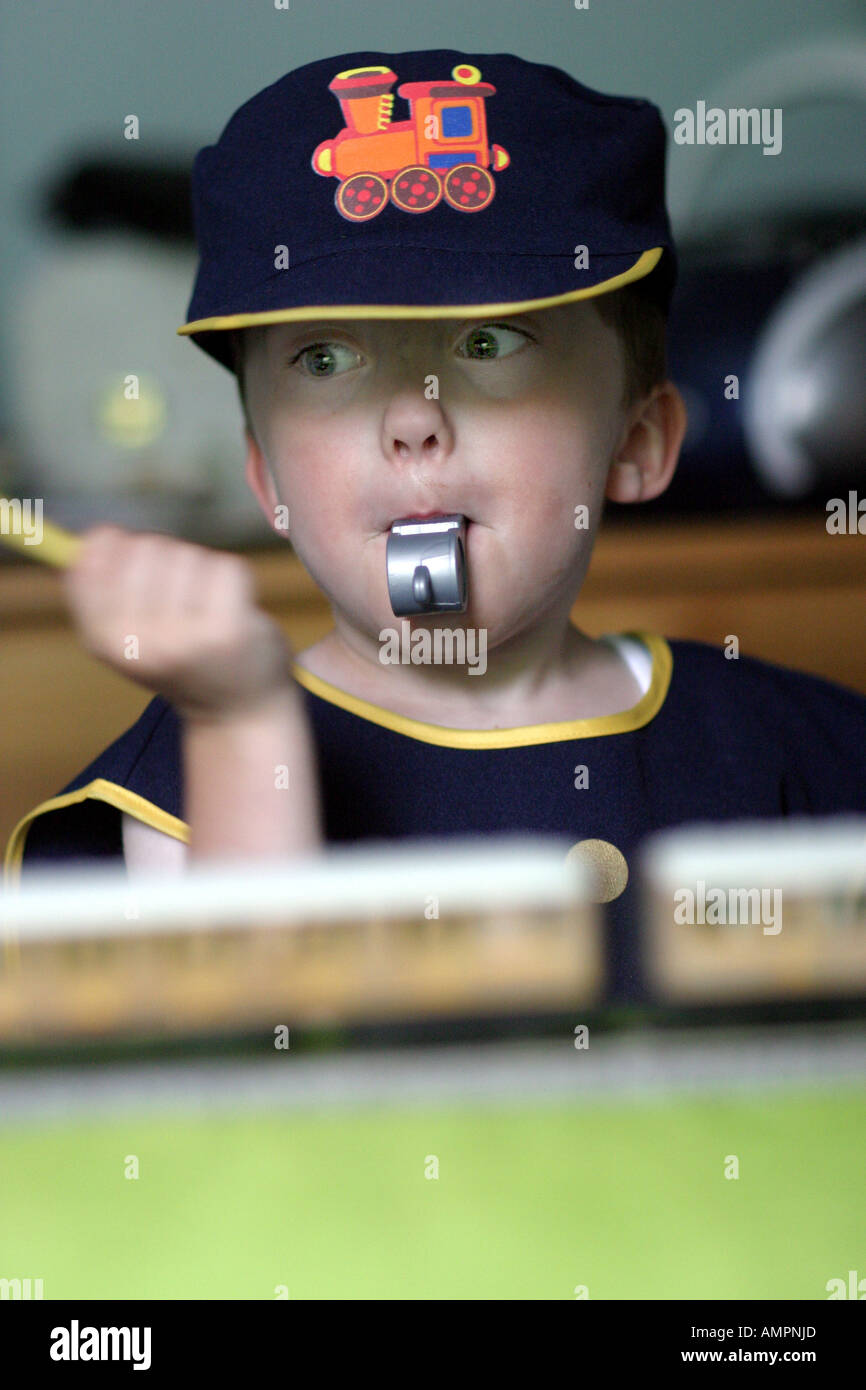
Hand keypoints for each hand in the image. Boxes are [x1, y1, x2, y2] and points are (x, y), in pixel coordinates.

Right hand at [61, 525, 296, 720]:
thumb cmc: (180, 656)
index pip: (90, 557)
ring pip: (187, 553)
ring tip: (206, 609)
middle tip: (182, 598)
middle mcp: (133, 642)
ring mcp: (180, 638)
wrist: (235, 709)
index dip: (119, 549)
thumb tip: (97, 535)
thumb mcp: (126, 632)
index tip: (142, 572)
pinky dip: (235, 580)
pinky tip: (233, 611)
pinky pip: (226, 567)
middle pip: (143, 546)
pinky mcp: (225, 632)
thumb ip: (102, 586)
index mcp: (100, 639)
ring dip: (201, 571)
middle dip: (167, 560)